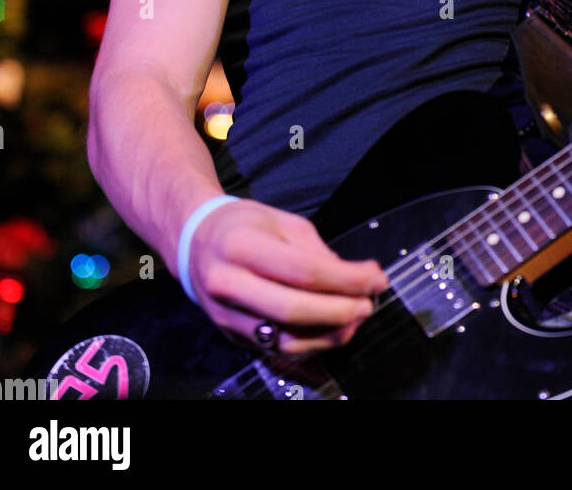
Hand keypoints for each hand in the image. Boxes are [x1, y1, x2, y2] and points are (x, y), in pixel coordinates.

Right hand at [186, 197, 388, 356]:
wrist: (194, 242)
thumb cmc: (241, 226)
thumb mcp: (281, 222)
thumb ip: (315, 252)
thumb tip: (353, 279)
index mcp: (240, 246)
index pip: (303, 271)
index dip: (347, 279)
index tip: (376, 276)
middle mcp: (228, 285)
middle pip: (293, 311)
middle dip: (340, 311)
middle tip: (369, 303)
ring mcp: (227, 316)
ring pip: (285, 340)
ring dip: (329, 335)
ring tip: (356, 318)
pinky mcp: (232, 336)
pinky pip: (276, 350)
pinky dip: (310, 346)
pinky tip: (332, 332)